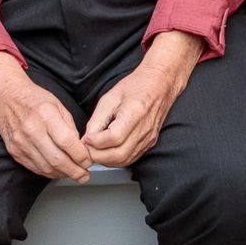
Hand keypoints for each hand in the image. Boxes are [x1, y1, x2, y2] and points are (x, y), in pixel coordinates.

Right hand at [0, 51, 93, 181]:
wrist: (6, 98)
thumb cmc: (34, 99)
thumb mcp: (58, 105)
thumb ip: (70, 127)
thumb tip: (79, 149)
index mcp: (45, 115)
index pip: (66, 141)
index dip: (80, 155)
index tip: (88, 161)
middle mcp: (31, 130)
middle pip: (56, 159)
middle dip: (75, 171)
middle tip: (84, 175)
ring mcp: (21, 142)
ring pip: (46, 167)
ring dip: (63, 174)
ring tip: (74, 174)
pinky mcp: (15, 151)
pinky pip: (35, 168)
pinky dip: (49, 173)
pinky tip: (58, 171)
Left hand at [83, 31, 202, 166]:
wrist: (159, 85)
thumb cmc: (136, 87)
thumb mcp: (109, 99)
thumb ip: (96, 121)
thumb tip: (87, 139)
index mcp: (135, 113)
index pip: (113, 138)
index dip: (95, 142)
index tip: (86, 138)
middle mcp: (145, 129)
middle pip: (118, 154)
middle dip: (98, 155)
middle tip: (87, 147)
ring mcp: (149, 138)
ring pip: (124, 160)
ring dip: (106, 160)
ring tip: (96, 149)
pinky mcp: (149, 143)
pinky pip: (130, 158)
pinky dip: (116, 159)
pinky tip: (107, 151)